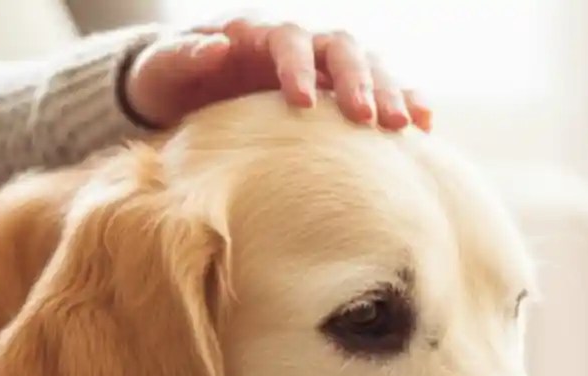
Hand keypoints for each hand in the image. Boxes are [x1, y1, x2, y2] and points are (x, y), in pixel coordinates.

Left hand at [123, 18, 430, 131]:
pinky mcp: (338, 94)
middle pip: (341, 49)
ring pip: (369, 67)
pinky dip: (404, 102)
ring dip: (389, 92)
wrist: (186, 95)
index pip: (288, 40)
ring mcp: (324, 68)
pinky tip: (425, 128)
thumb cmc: (170, 83)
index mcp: (259, 35)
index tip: (301, 102)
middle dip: (358, 80)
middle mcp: (300, 45)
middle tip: (367, 118)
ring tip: (405, 126)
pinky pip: (381, 91)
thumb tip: (215, 45)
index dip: (298, 66)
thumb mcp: (162, 70)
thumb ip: (182, 56)